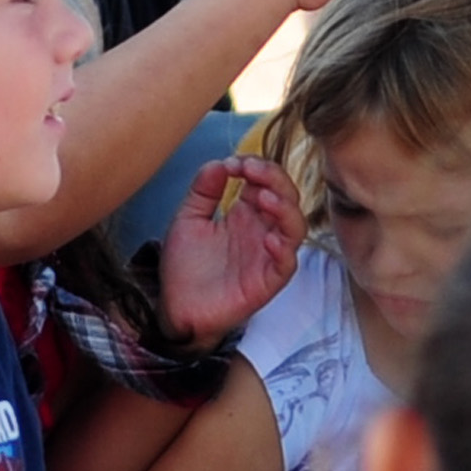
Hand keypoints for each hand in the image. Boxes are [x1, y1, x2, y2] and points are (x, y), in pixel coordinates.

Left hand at [158, 156, 302, 345]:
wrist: (175, 308)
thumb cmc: (185, 267)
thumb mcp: (188, 219)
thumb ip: (203, 191)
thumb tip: (219, 162)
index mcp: (245, 213)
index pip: (266, 181)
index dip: (256, 167)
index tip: (234, 163)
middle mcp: (262, 231)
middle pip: (286, 197)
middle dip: (274, 178)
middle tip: (250, 170)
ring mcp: (267, 255)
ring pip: (295, 227)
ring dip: (285, 209)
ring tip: (263, 198)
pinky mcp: (268, 281)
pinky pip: (287, 264)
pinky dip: (284, 249)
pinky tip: (269, 239)